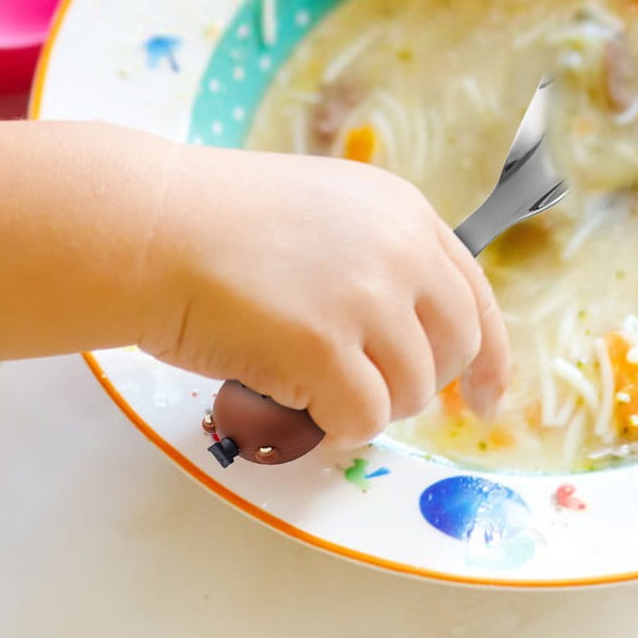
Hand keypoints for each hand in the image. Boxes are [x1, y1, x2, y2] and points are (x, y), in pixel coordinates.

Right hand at [135, 144, 509, 446]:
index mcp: (402, 211)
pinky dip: (334, 426)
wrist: (149, 225)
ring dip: (365, 405)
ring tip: (306, 382)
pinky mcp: (325, 349)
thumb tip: (409, 334)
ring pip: (411, 393)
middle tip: (362, 391)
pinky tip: (295, 401)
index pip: (475, 293)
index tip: (487, 396)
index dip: (488, 354)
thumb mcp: (325, 213)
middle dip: (417, 385)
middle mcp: (399, 248)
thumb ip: (375, 258)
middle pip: (454, 349)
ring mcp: (366, 298)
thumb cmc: (216, 223)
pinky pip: (363, 420)